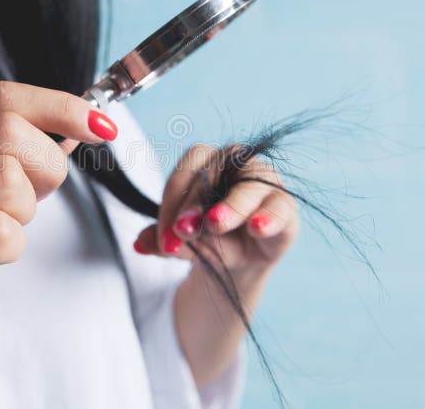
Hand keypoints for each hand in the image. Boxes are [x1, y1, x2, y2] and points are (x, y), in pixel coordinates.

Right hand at [0, 81, 118, 350]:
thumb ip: (6, 148)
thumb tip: (82, 124)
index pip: (0, 97)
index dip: (60, 107)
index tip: (102, 126)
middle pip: (9, 132)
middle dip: (48, 166)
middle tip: (38, 196)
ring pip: (7, 181)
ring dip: (26, 210)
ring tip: (3, 226)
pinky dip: (13, 246)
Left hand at [133, 143, 297, 276]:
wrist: (239, 261)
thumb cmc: (209, 238)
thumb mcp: (183, 243)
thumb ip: (164, 240)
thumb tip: (140, 244)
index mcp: (204, 163)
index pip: (185, 173)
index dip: (171, 203)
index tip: (166, 237)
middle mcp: (235, 163)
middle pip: (213, 172)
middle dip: (195, 202)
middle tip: (183, 229)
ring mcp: (263, 181)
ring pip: (249, 184)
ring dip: (231, 205)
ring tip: (216, 224)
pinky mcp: (284, 205)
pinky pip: (279, 205)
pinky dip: (267, 216)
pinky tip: (256, 228)